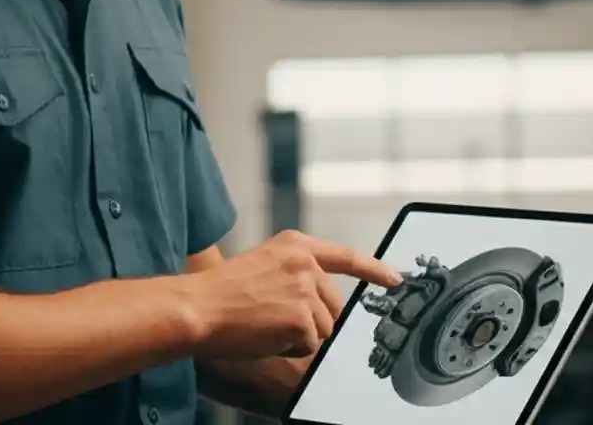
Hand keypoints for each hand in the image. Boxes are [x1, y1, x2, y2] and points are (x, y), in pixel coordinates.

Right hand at [191, 230, 400, 360]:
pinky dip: (288, 347)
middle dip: (314, 320)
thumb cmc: (220, 292)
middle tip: (273, 318)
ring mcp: (306, 290)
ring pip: (323, 329)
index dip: (374, 269)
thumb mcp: (262, 266)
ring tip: (264, 324)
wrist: (197, 307)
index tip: (394, 278)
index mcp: (294, 245)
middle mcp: (305, 263)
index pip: (345, 256)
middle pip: (334, 305)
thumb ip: (295, 274)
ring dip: (299, 335)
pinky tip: (265, 335)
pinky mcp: (302, 318)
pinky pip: (309, 345)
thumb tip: (323, 304)